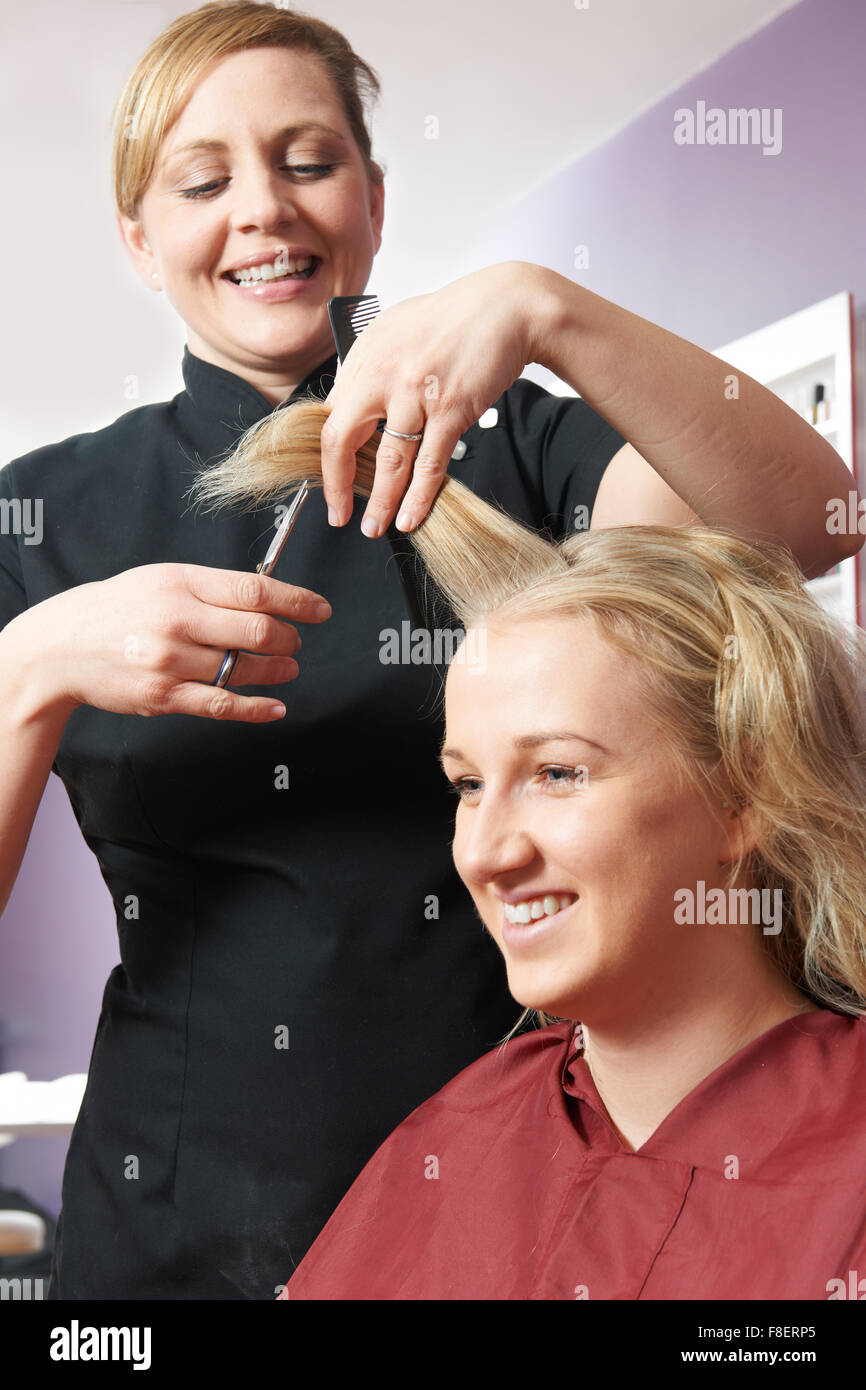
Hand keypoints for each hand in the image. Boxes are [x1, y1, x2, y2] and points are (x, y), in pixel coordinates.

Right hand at [13, 563, 331, 722]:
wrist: (62, 646)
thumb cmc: (120, 609)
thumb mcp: (162, 580)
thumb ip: (212, 589)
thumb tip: (270, 598)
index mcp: (180, 582)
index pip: (255, 589)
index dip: (297, 601)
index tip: (320, 610)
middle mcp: (177, 619)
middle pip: (257, 631)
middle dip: (289, 638)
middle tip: (296, 641)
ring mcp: (170, 661)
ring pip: (244, 669)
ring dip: (277, 670)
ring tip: (287, 668)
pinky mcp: (164, 696)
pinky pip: (222, 705)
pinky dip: (257, 709)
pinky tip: (276, 707)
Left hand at [321, 262, 544, 535]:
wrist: (507, 306)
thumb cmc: (456, 319)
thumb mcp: (396, 330)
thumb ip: (371, 368)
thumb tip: (352, 407)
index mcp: (364, 354)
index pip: (330, 415)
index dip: (327, 456)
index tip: (330, 480)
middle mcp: (382, 373)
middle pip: (342, 439)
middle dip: (337, 485)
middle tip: (338, 514)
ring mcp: (415, 394)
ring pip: (389, 462)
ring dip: (380, 502)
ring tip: (376, 526)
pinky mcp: (450, 410)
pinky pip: (429, 465)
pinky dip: (418, 498)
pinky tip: (409, 517)